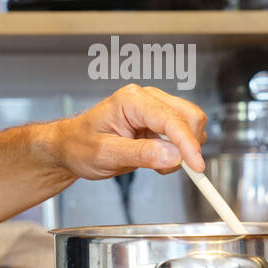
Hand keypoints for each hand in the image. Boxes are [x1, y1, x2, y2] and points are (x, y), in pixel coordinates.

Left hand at [52, 84, 207, 178]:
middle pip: (190, 116)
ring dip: (185, 149)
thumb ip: (141, 154)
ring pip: (191, 124)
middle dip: (191, 145)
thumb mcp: (106, 155)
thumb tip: (174, 156)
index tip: (196, 166)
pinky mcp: (159, 122)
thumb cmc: (80, 145)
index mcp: (131, 100)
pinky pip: (183, 135)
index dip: (188, 143)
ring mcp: (155, 109)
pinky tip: (159, 159)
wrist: (71, 147)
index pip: (171, 119)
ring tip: (159, 165)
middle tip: (180, 169)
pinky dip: (180, 152)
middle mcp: (147, 99)